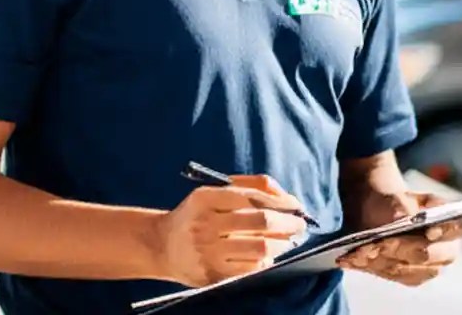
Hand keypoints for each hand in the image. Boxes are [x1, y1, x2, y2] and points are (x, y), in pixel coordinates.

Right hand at [156, 174, 308, 287]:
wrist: (161, 246)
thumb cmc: (196, 216)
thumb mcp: (212, 193)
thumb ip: (248, 186)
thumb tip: (286, 196)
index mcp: (205, 198)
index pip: (253, 197)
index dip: (282, 202)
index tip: (297, 207)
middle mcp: (205, 223)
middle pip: (261, 222)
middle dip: (289, 224)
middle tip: (300, 225)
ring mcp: (208, 251)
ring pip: (261, 248)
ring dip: (282, 244)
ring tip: (286, 241)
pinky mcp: (213, 274)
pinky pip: (251, 269)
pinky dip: (265, 262)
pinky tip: (265, 256)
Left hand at [337, 191, 461, 286]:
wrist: (373, 210)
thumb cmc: (388, 201)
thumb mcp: (390, 196)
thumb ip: (397, 203)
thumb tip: (400, 216)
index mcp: (449, 222)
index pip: (456, 228)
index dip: (445, 231)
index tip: (429, 231)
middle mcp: (445, 248)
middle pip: (427, 255)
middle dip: (398, 249)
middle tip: (375, 244)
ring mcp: (428, 266)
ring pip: (406, 269)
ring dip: (379, 261)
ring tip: (356, 252)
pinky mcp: (410, 276)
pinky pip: (392, 275)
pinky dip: (370, 267)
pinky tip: (352, 260)